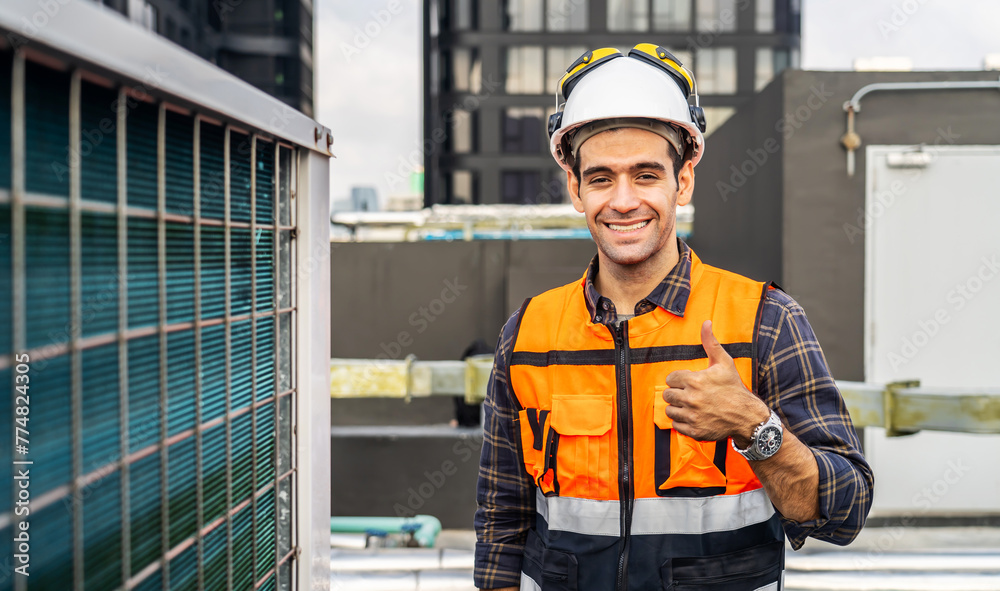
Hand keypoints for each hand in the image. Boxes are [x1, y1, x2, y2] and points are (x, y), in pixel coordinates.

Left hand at [661, 320, 768, 443]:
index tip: (689, 383)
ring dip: (678, 408)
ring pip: (670, 410)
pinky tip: (694, 417)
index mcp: (694, 381)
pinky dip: (682, 422)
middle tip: (690, 395)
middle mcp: (691, 399)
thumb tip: (706, 322)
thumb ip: (710, 342)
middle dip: (677, 393)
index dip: (679, 380)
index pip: (670, 379)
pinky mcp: (694, 431)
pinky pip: (676, 425)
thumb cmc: (734, 388)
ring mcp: (692, 416)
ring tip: (691, 406)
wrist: (747, 416)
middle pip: (668, 395)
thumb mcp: (724, 362)